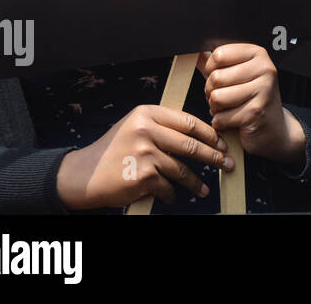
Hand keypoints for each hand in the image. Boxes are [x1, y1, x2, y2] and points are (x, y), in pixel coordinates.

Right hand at [55, 105, 232, 209]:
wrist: (84, 175)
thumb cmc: (113, 150)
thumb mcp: (135, 127)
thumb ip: (162, 126)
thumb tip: (201, 134)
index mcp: (147, 114)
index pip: (188, 122)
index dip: (209, 133)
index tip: (221, 143)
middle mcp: (146, 131)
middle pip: (191, 145)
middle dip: (213, 156)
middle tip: (226, 163)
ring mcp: (145, 154)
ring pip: (182, 169)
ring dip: (196, 182)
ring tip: (204, 189)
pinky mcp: (143, 176)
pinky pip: (167, 187)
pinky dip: (171, 194)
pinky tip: (172, 197)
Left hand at [199, 44, 305, 166]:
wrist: (274, 128)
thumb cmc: (250, 100)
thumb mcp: (235, 76)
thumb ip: (216, 64)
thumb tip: (196, 53)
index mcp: (257, 54)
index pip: (218, 55)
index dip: (211, 70)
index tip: (222, 79)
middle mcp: (264, 68)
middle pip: (215, 77)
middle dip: (212, 92)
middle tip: (227, 98)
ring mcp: (263, 90)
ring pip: (216, 97)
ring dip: (216, 109)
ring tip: (230, 109)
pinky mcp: (256, 112)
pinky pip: (221, 118)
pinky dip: (222, 123)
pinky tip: (234, 121)